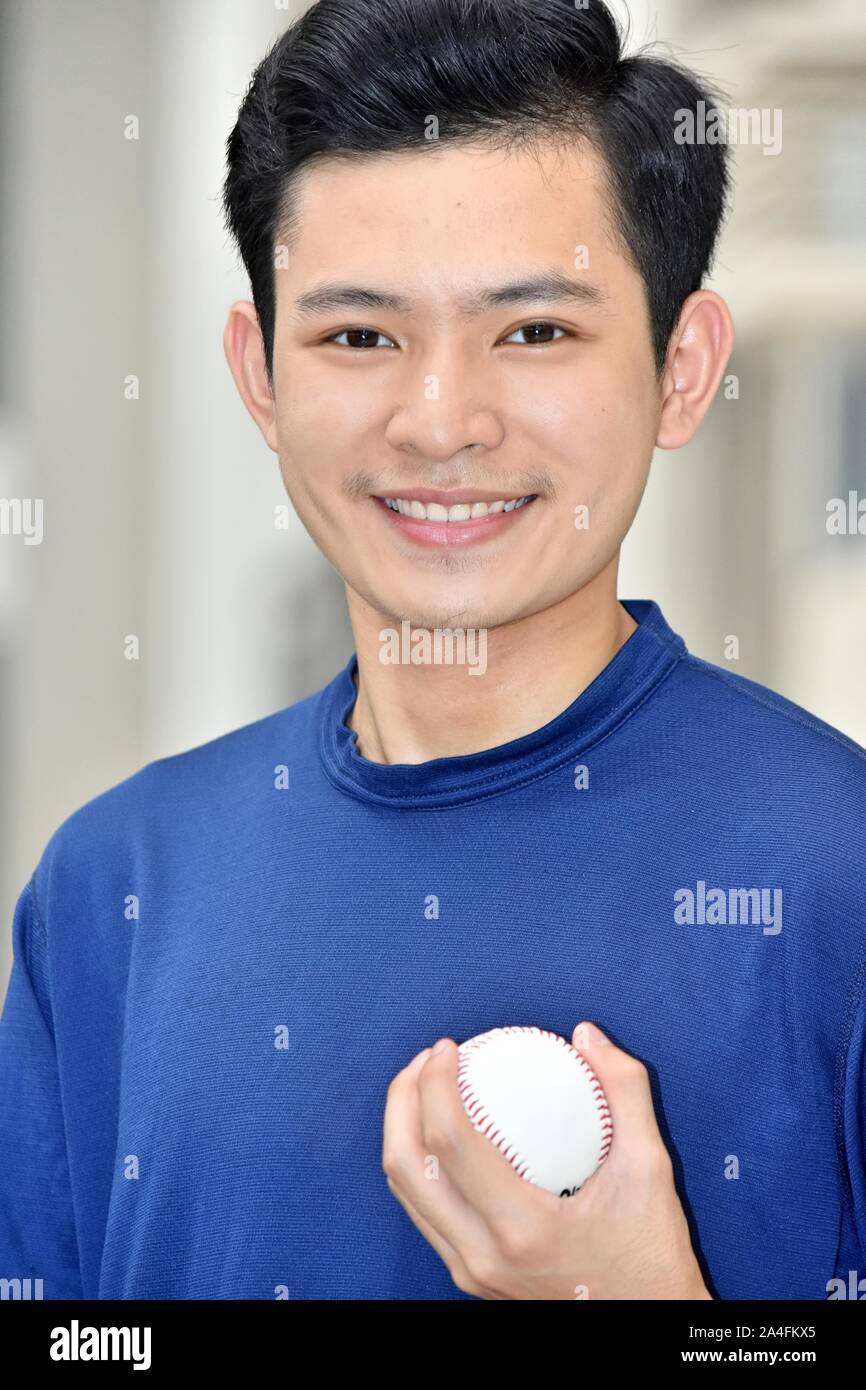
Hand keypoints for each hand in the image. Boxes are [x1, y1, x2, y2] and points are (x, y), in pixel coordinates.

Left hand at [382, 1020, 711, 1299]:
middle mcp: (483, 1257)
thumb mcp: (651, 1168)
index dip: (435, 1083)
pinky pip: (426, 1212)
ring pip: (406, 1193)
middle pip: (406, 1167)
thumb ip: (625, 1092)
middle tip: (427, 1060)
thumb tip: (586, 1034)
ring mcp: (470, 1273)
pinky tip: (447, 1129)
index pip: (450, 1142)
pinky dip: (422, 1163)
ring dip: (403, 1129)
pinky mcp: (470, 1278)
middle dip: (402, 1100)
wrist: (648, 1325)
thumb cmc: (652, 1255)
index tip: (447, 1047)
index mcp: (523, 1229)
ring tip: (428, 1086)